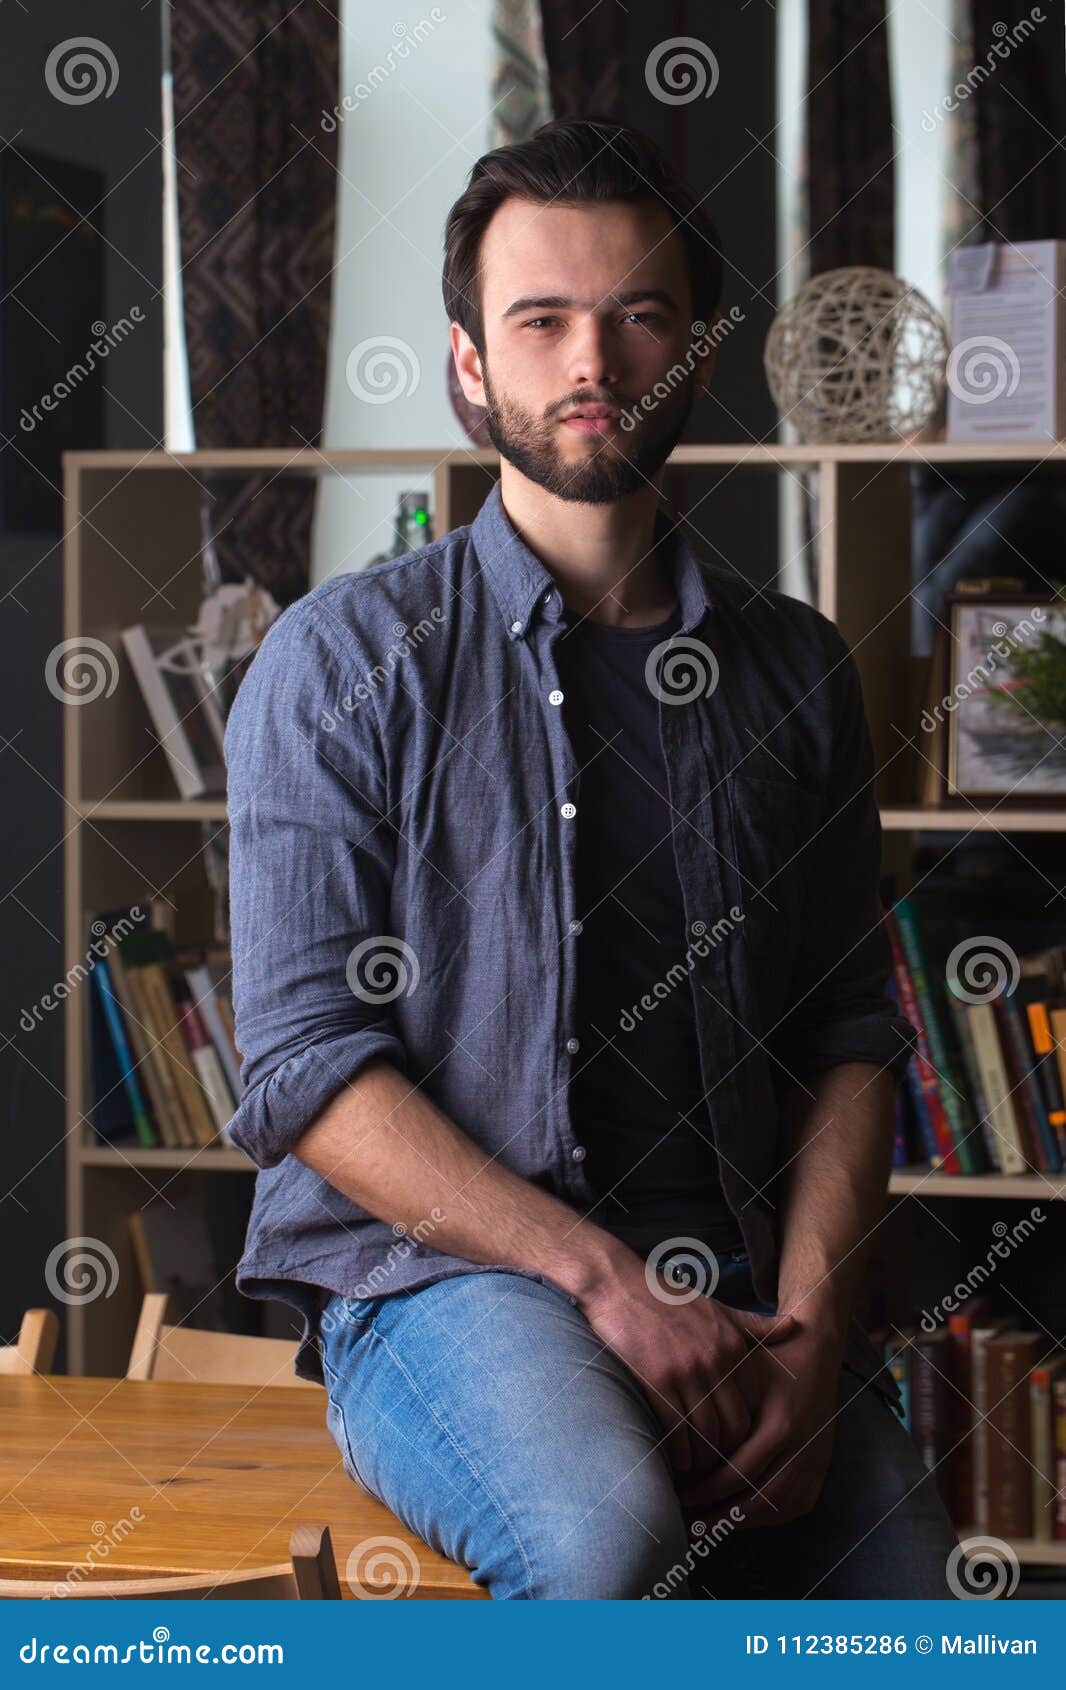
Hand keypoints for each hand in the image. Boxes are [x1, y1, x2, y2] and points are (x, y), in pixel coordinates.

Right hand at [580, 1261, 798, 1483]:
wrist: (619, 1285)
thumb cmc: (668, 1298)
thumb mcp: (719, 1308)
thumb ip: (756, 1325)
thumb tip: (796, 1326)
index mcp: (732, 1345)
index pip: (752, 1405)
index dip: (746, 1434)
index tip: (735, 1447)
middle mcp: (714, 1360)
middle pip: (734, 1426)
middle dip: (728, 1455)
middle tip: (719, 1469)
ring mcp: (686, 1372)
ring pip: (706, 1434)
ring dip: (704, 1461)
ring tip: (699, 1473)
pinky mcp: (656, 1380)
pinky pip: (676, 1431)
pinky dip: (680, 1454)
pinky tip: (678, 1462)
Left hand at [678, 1317, 842, 1526]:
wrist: (816, 1352)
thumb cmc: (768, 1359)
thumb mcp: (740, 1373)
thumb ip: (716, 1407)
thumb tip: (679, 1441)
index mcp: (780, 1425)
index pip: (740, 1473)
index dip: (709, 1491)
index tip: (682, 1496)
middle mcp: (802, 1448)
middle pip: (759, 1499)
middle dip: (721, 1516)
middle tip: (690, 1523)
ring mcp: (815, 1461)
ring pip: (778, 1509)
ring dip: (743, 1523)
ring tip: (710, 1524)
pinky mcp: (821, 1468)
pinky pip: (795, 1506)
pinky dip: (768, 1518)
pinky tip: (741, 1518)